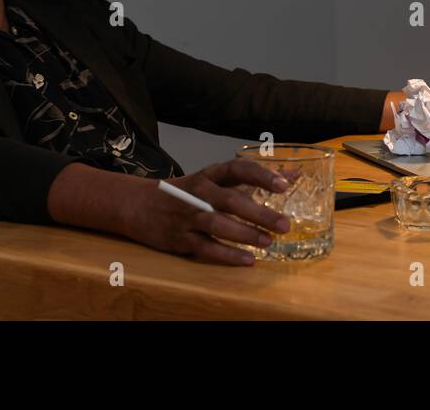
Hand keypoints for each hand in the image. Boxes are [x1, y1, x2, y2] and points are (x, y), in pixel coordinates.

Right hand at [116, 159, 295, 264]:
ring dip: (245, 234)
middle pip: (231, 200)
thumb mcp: (212, 179)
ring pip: (218, 224)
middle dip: (259, 213)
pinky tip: (247, 260)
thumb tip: (293, 176)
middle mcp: (198, 192)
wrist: (136, 204)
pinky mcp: (179, 239)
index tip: (284, 185)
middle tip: (284, 225)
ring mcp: (187, 216)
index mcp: (209, 175)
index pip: (238, 169)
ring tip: (268, 242)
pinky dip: (227, 255)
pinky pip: (206, 248)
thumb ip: (251, 180)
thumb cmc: (183, 191)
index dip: (261, 176)